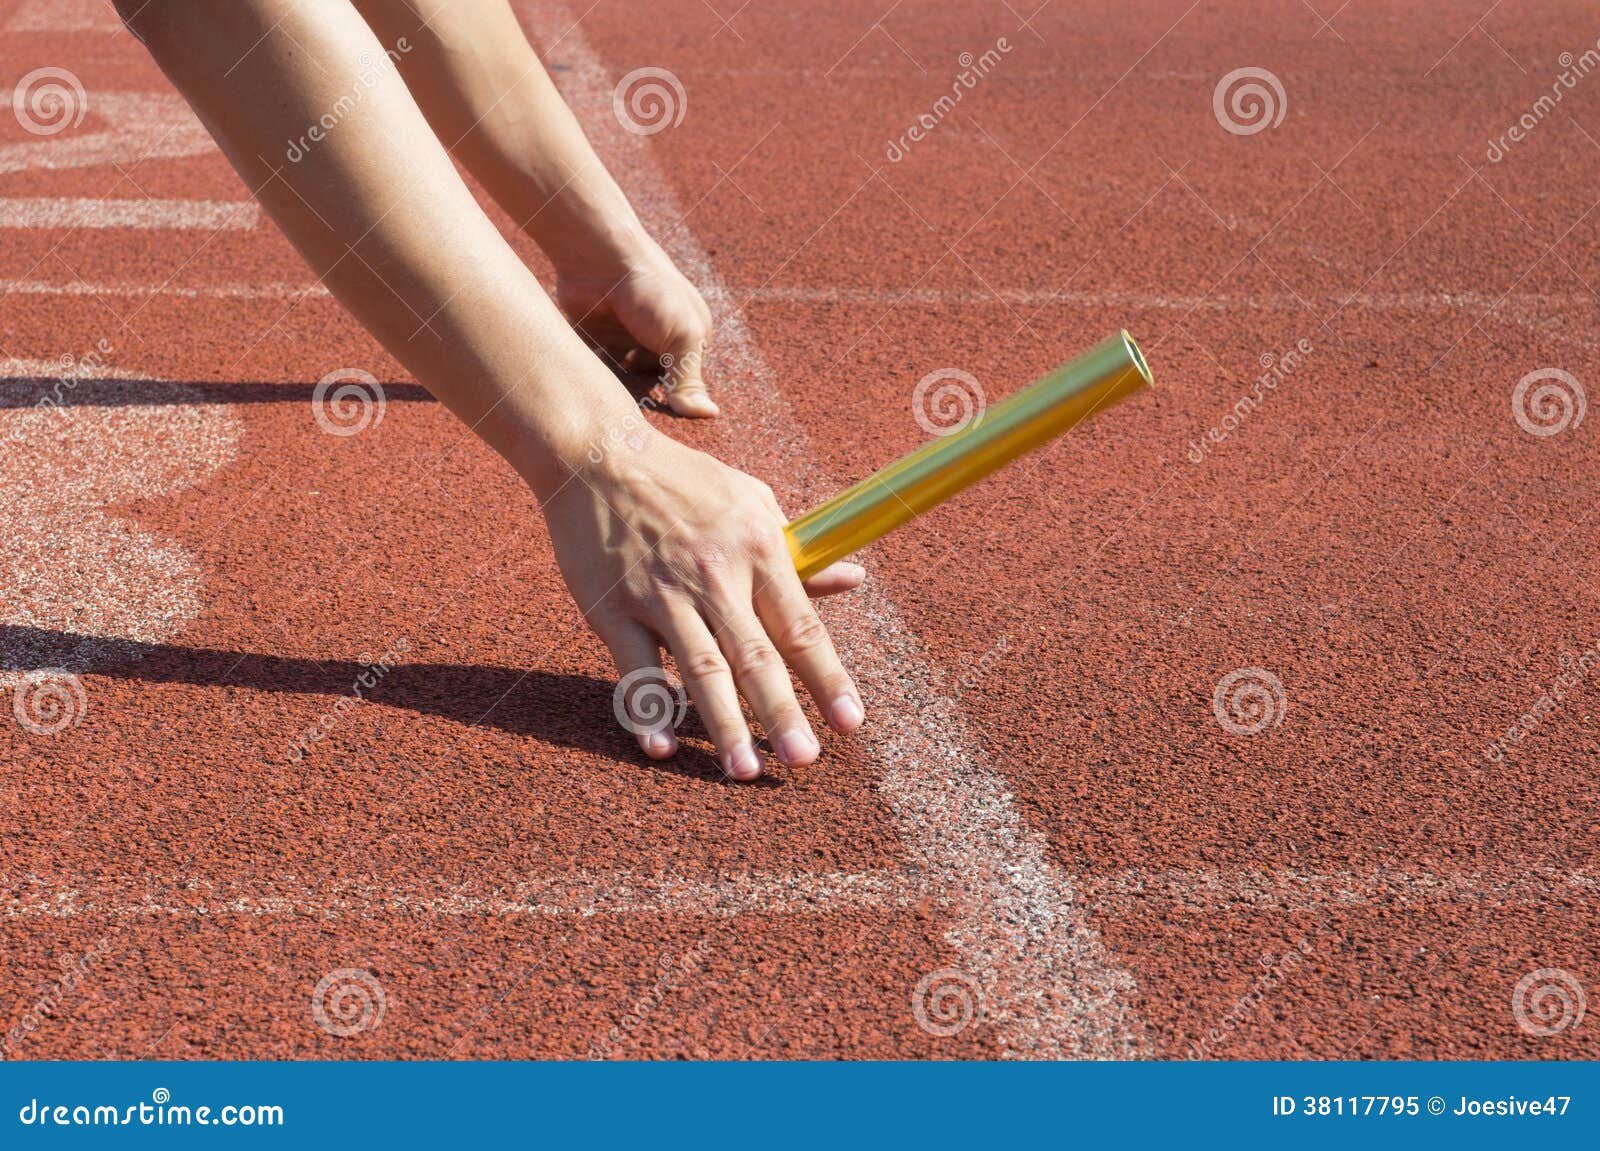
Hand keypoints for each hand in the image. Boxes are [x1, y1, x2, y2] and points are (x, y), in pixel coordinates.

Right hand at [541, 425, 865, 779]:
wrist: (598, 458)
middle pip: (756, 657)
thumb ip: (798, 552)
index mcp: (758, 549)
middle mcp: (714, 576)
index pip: (801, 627)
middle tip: (804, 760)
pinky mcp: (613, 609)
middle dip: (783, 713)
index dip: (828, 678)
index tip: (849, 723)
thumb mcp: (753, 502)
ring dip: (724, 725)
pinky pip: (635, 669)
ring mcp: (661, 595)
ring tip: (742, 772)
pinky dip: (648, 711)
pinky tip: (662, 748)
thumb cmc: (685, 484)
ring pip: (700, 670)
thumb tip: (853, 578)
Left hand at [555, 238, 718, 418]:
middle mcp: (660, 339)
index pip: (688, 381)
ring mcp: (629, 339)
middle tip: (635, 417)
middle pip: (656, 383)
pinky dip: (598, 379)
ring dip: (621, 391)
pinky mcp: (599, 338)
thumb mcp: (681, 337)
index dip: (677, 402)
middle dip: (648, 399)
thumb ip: (689, 379)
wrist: (598, 258)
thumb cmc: (651, 293)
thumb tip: (709, 415)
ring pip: (627, 381)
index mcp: (690, 336)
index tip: (666, 424)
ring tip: (613, 405)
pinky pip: (601, 369)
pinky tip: (594, 390)